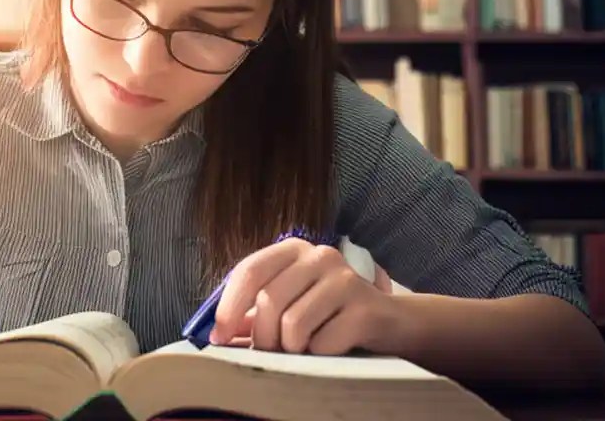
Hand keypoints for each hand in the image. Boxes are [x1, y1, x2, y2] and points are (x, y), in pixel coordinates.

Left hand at [209, 237, 404, 355]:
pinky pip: (322, 343)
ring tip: (304, 346)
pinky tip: (331, 345)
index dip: (228, 307)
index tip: (218, 337)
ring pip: (293, 325)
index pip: (249, 271)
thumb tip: (217, 333)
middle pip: (268, 301)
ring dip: (292, 348)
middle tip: (269, 351)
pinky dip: (319, 355)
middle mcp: (319, 256)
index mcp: (293, 249)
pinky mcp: (364, 308)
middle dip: (262, 336)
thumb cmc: (327, 313)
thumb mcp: (290, 301)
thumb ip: (253, 311)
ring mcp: (344, 279)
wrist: (387, 321)